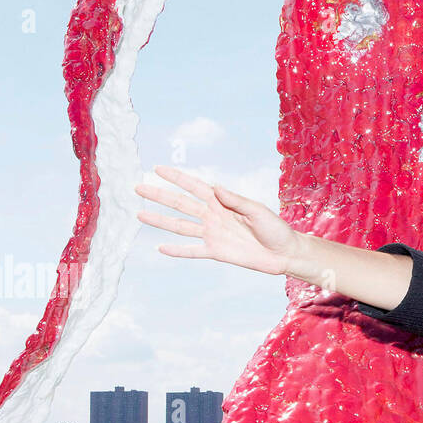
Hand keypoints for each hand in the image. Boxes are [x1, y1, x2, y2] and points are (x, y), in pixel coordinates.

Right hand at [135, 166, 301, 275]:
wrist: (283, 253)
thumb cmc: (275, 228)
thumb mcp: (257, 211)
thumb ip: (235, 200)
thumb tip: (215, 187)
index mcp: (222, 202)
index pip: (194, 187)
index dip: (176, 178)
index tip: (157, 168)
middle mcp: (213, 216)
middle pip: (180, 204)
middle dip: (159, 196)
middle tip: (138, 187)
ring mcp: (213, 235)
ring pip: (180, 226)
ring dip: (160, 221)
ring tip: (140, 214)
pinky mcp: (216, 253)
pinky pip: (192, 251)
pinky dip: (177, 250)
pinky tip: (161, 248)